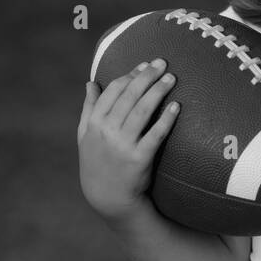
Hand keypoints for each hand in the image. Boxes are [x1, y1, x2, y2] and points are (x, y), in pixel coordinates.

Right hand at [77, 60, 179, 222]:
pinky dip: (166, 119)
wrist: (107, 197)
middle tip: (163, 63)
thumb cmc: (97, 162)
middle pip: (129, 96)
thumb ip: (89, 108)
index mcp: (94, 123)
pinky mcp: (139, 159)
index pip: (113, 90)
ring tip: (171, 78)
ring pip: (142, 111)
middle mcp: (106, 131)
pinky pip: (155, 134)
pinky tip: (176, 106)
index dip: (130, 75)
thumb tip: (91, 83)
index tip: (144, 65)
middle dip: (147, 76)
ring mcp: (122, 145)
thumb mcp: (85, 136)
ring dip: (158, 91)